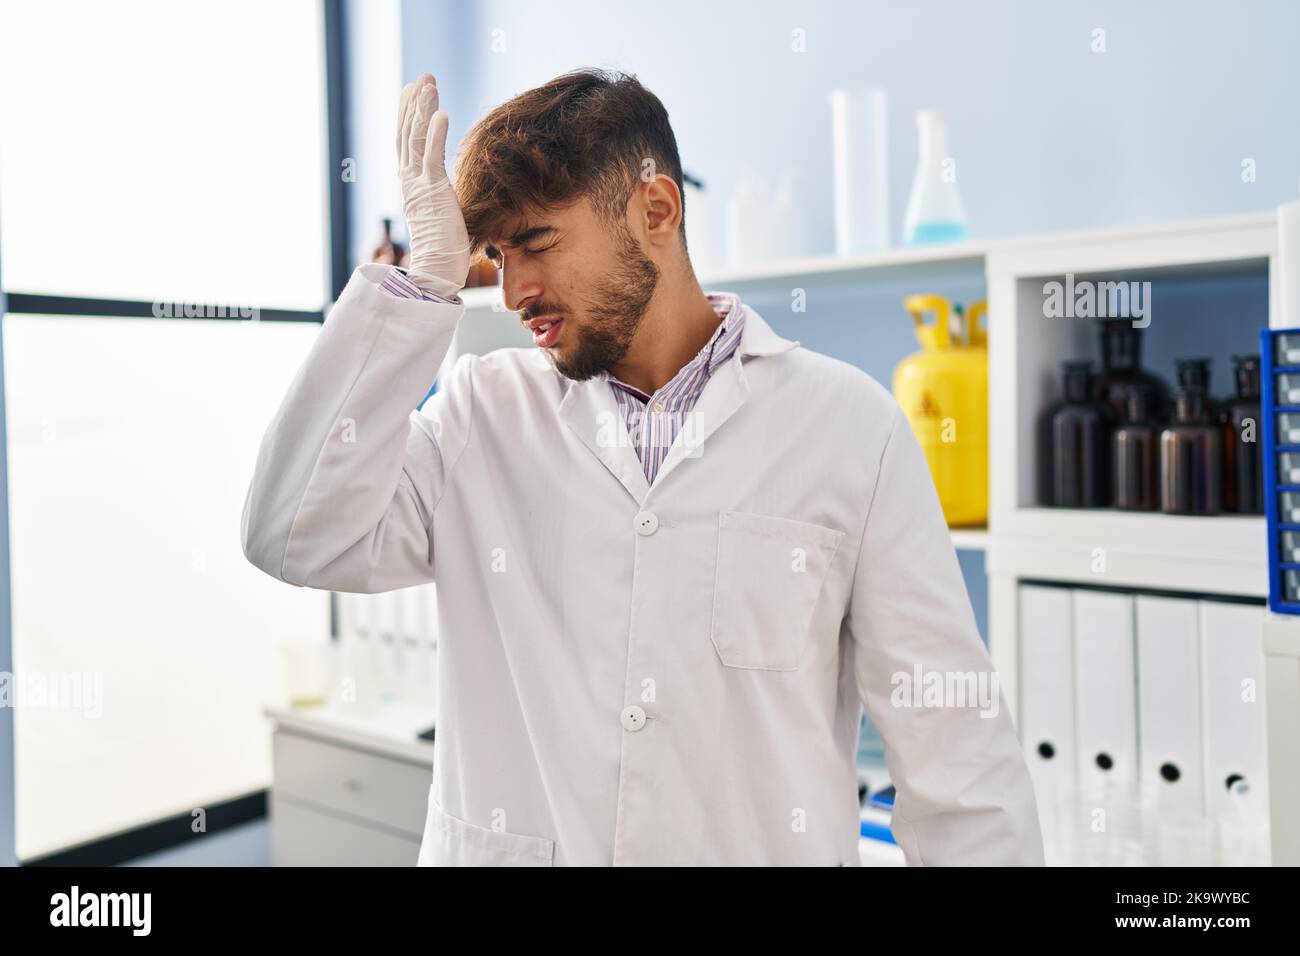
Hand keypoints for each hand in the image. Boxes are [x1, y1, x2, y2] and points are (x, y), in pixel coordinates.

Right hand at [396, 73, 469, 297]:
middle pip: (408, 132)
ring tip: (429, 84)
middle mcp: (410, 181)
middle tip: (423, 77)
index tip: (414, 92)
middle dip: (415, 102)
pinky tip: (441, 112)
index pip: (407, 143)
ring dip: (422, 108)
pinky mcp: (433, 191)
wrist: (436, 271)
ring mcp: (419, 185)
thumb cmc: (443, 251)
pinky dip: (435, 132)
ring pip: (416, 137)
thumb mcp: (443, 214)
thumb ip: (443, 196)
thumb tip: (450, 191)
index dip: (409, 115)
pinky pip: (432, 156)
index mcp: (412, 185)